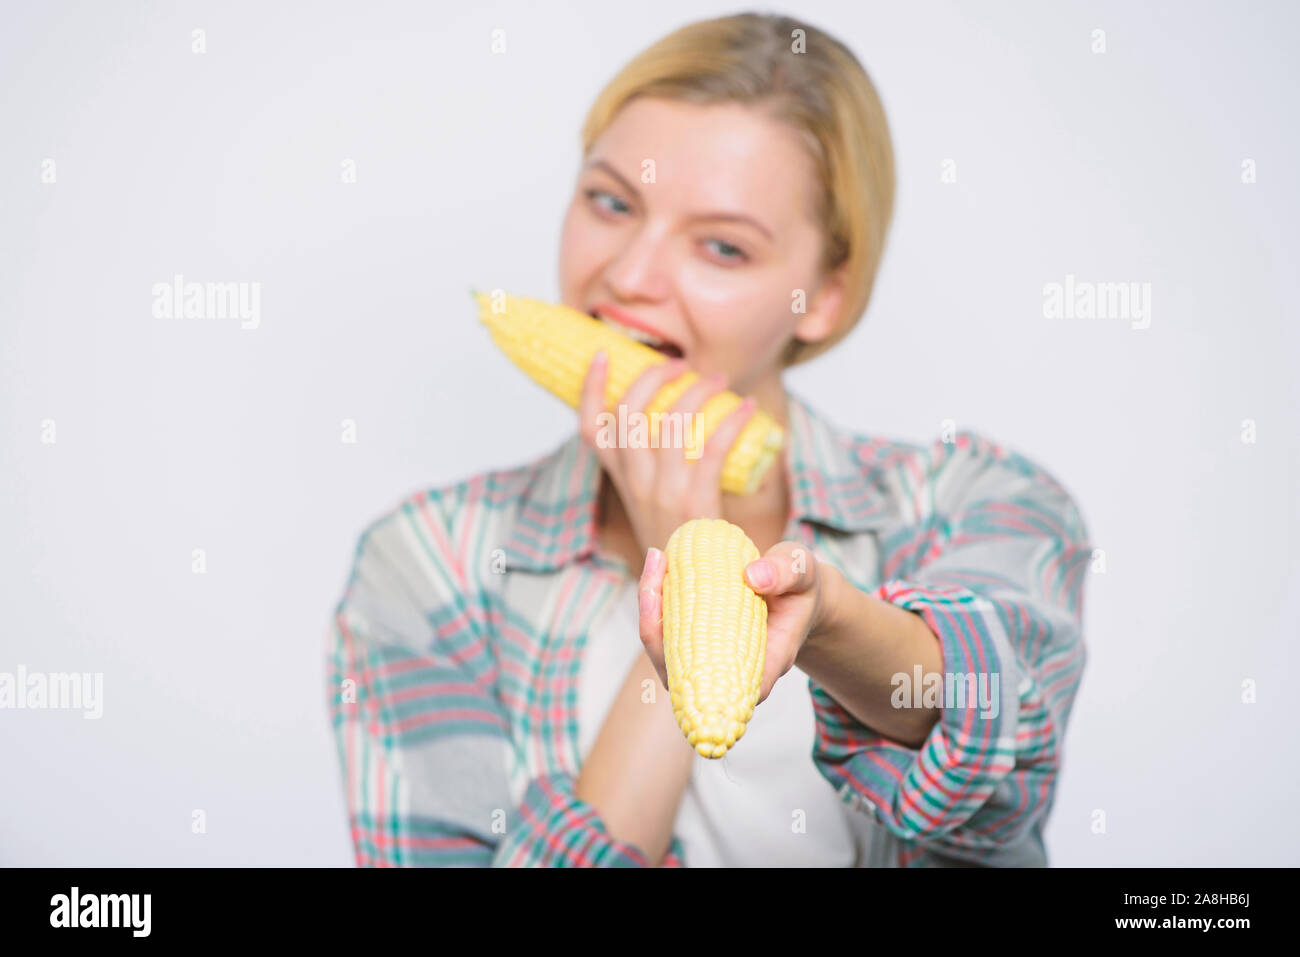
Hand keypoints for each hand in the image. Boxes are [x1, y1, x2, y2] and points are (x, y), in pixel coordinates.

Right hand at [577, 351, 758, 554]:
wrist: (697, 602)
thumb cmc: (684, 544)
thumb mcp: (654, 506)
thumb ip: (653, 471)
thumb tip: (668, 421)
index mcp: (621, 483)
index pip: (591, 430)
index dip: (591, 389)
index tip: (602, 355)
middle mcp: (634, 485)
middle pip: (630, 415)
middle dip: (653, 378)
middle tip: (680, 363)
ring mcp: (662, 495)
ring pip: (671, 425)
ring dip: (697, 392)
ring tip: (719, 380)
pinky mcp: (695, 505)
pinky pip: (712, 450)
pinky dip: (731, 422)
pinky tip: (747, 409)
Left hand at [637, 540, 843, 705]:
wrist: (794, 592)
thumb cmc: (800, 587)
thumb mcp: (802, 571)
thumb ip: (785, 573)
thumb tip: (753, 576)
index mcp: (764, 664)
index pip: (721, 690)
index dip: (687, 674)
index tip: (671, 630)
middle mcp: (731, 672)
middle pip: (679, 674)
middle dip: (655, 630)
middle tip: (654, 582)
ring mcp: (709, 661)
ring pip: (666, 652)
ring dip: (651, 610)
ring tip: (657, 560)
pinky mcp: (695, 644)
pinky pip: (667, 632)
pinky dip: (657, 601)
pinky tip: (659, 562)